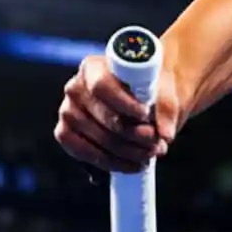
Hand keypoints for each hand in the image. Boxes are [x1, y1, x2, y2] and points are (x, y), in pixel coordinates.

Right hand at [53, 54, 180, 172]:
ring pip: (96, 138)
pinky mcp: (65, 134)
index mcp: (92, 67)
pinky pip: (83, 153)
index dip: (124, 103)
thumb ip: (166, 108)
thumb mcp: (161, 89)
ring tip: (150, 154)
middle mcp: (74, 88)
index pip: (102, 86)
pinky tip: (132, 164)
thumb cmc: (147, 88)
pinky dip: (111, 162)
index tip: (146, 115)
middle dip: (132, 134)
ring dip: (126, 151)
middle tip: (156, 143)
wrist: (138, 99)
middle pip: (101, 117)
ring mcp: (67, 112)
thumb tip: (166, 135)